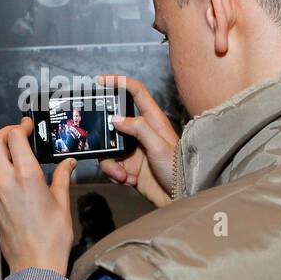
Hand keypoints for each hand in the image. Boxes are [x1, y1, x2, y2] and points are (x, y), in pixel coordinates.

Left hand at [0, 117, 76, 274]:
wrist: (34, 265)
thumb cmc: (51, 239)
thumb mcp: (62, 203)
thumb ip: (62, 178)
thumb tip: (67, 164)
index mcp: (26, 176)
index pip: (14, 137)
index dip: (21, 126)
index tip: (29, 126)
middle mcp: (5, 181)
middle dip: (5, 132)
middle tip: (19, 134)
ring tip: (12, 151)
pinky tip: (10, 171)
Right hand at [96, 74, 178, 208]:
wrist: (179, 199)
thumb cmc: (179, 171)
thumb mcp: (159, 146)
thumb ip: (138, 129)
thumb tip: (116, 119)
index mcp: (153, 121)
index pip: (136, 93)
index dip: (120, 82)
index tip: (102, 80)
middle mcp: (142, 133)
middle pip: (114, 122)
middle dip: (105, 134)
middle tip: (101, 141)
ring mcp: (134, 150)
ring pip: (109, 147)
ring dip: (111, 162)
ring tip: (122, 174)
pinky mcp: (129, 166)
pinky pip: (111, 165)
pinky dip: (115, 173)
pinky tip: (126, 180)